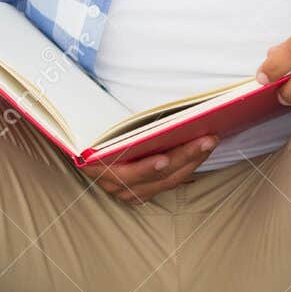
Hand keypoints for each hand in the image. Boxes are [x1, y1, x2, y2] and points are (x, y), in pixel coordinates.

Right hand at [87, 134, 218, 202]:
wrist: (81, 141)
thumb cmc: (87, 129)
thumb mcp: (93, 123)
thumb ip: (113, 123)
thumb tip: (138, 100)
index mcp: (97, 168)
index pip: (126, 173)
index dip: (146, 169)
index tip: (163, 160)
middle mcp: (114, 185)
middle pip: (156, 177)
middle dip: (185, 158)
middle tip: (207, 140)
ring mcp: (128, 191)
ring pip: (167, 181)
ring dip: (192, 162)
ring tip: (209, 143)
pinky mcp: (141, 191)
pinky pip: (168, 183)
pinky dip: (186, 168)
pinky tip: (200, 154)